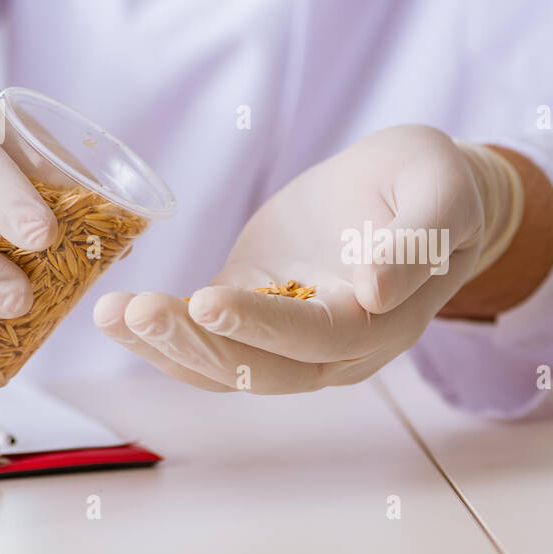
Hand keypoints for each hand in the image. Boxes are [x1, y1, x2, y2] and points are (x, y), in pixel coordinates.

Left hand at [94, 124, 523, 392]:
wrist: (415, 192)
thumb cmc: (436, 185)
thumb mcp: (442, 192)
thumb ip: (418, 241)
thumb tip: (378, 292)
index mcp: (383, 323)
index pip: (319, 336)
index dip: (264, 325)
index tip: (209, 301)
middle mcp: (335, 349)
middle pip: (262, 368)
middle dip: (195, 345)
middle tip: (135, 312)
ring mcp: (290, 336)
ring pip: (225, 365)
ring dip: (166, 347)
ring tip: (110, 315)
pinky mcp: (255, 310)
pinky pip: (207, 340)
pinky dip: (162, 335)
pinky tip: (115, 315)